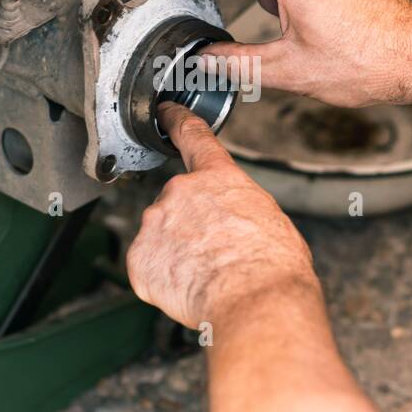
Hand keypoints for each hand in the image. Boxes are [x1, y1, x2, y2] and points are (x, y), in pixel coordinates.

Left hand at [125, 102, 318, 328]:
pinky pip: (148, 266)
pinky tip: (188, 287)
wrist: (254, 299)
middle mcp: (180, 191)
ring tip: (206, 275)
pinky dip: (163, 279)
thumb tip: (236, 222)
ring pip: (161, 236)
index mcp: (218, 177)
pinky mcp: (139, 257)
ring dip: (177, 253)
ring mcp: (155, 222)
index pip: (193, 136)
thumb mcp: (271, 219)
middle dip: (190, 226)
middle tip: (216, 254)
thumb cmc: (271, 264)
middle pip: (177, 204)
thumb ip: (239, 207)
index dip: (177, 120)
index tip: (165, 112)